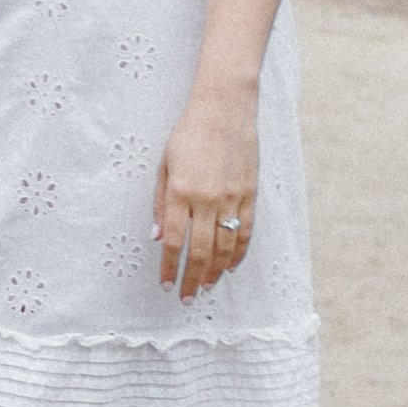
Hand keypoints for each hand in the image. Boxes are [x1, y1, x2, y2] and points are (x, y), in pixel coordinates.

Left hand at [154, 84, 257, 299]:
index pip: (175, 241)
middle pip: (199, 251)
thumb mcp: (164, 164)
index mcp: (181, 191)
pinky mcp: (250, 194)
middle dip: (191, 278)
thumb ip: (160, 203)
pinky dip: (238, 254)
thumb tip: (157, 238)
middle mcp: (207, 199)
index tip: (165, 284)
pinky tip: (229, 267)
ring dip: (214, 272)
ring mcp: (232, 198)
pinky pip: (245, 232)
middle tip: (186, 297)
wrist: (225, 108)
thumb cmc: (189, 134)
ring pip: (224, 247)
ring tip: (205, 287)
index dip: (170, 267)